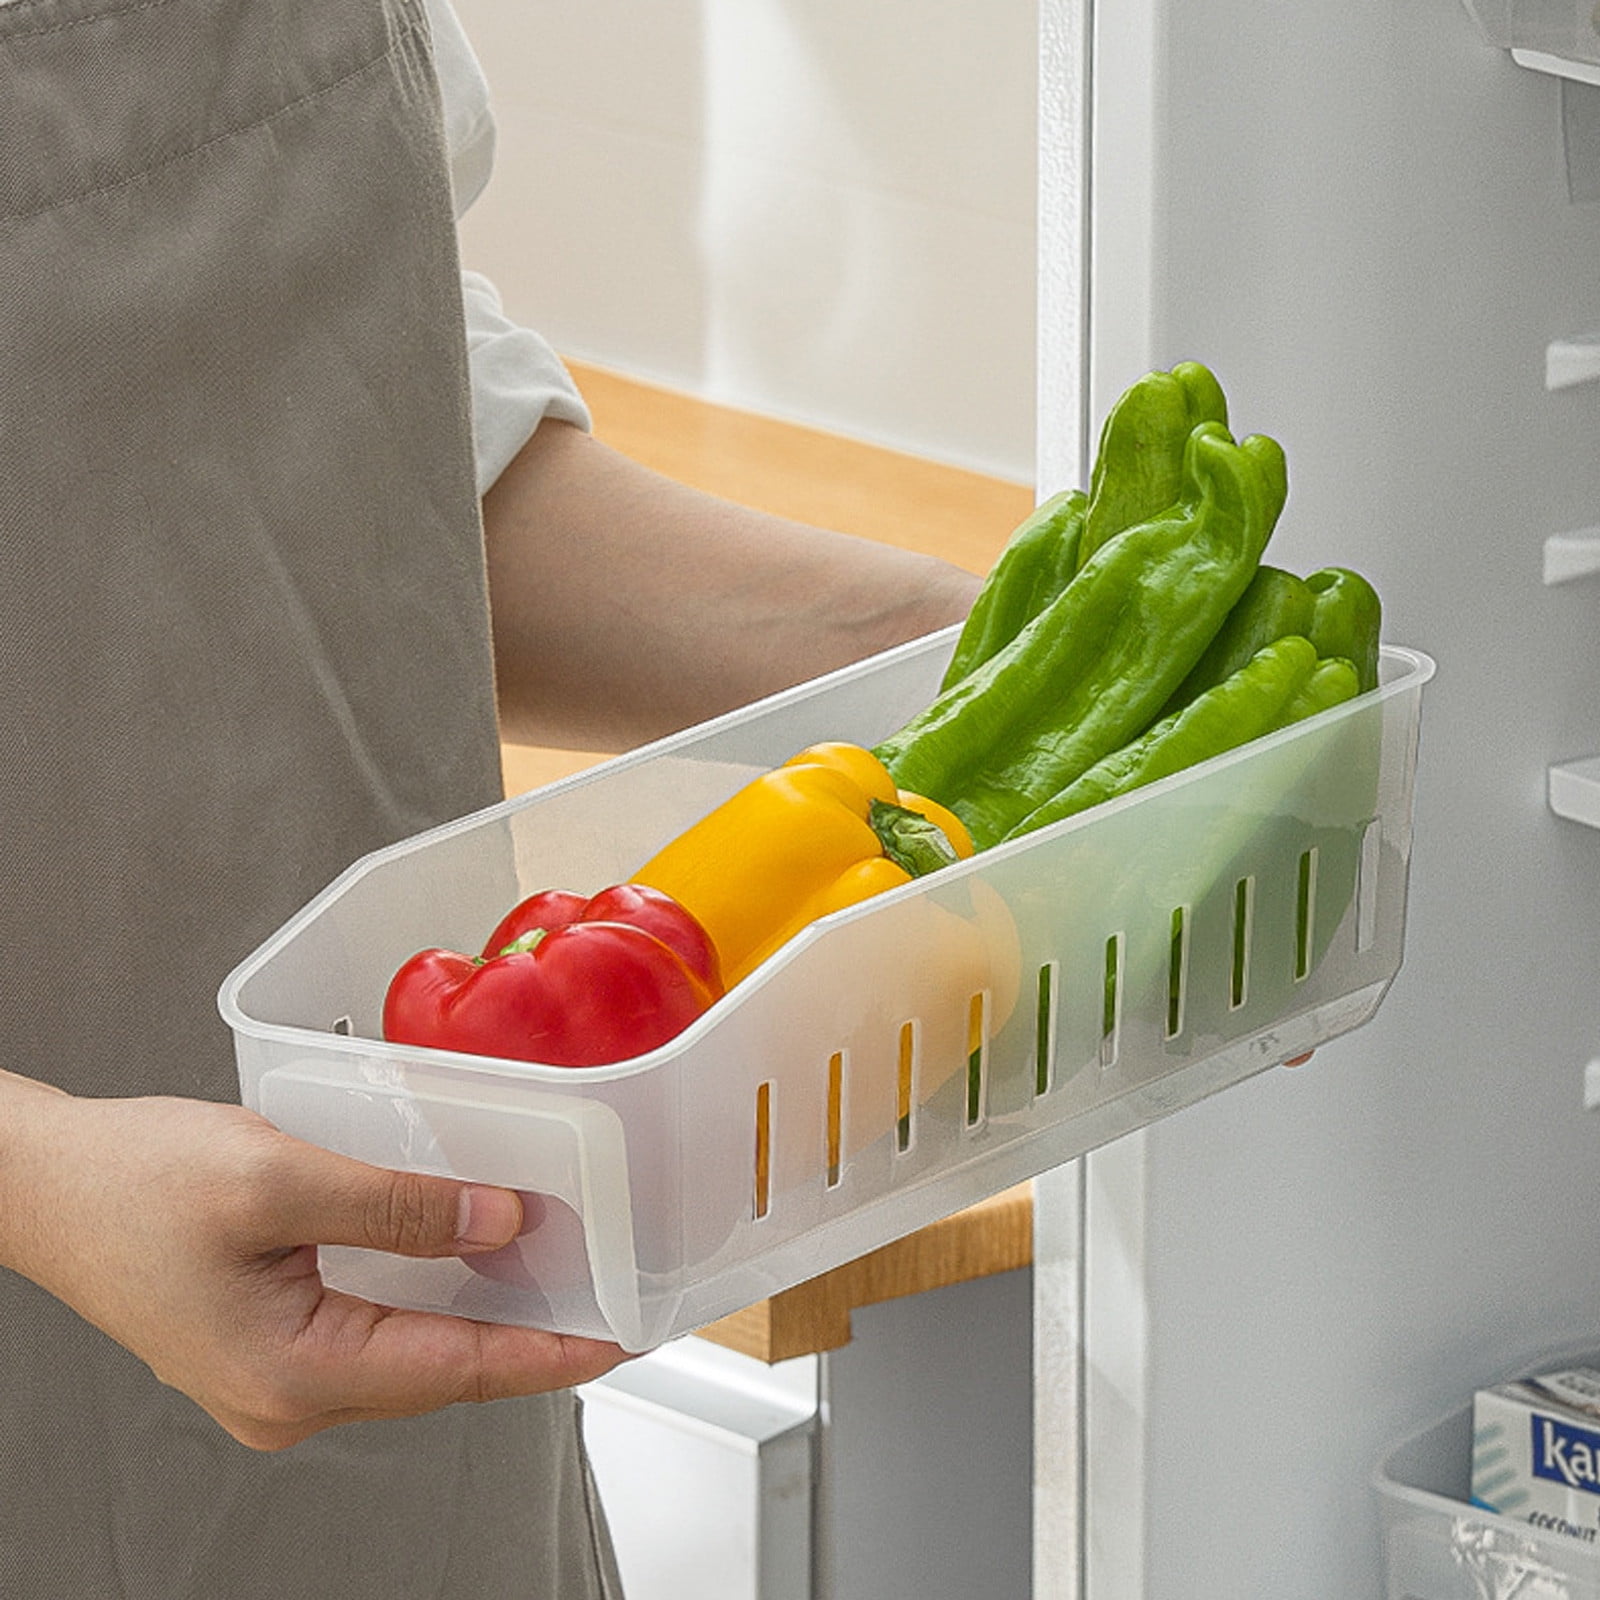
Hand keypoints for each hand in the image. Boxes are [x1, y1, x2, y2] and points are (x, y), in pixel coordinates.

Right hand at [0, 1074, 628, 1449]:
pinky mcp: (268, 1346)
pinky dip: (429, 1302)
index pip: (455, 1372)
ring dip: (480, 1318)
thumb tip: (498, 1223)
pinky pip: (374, 1333)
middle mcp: (287, 1397)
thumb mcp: (279, 1179)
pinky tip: (467, 1266)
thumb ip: (398, 1206)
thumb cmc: (133, 1183)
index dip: (546, 1353)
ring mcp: (274, 1380)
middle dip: (524, 1336)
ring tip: (555, 1282)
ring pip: (409, 1353)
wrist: (45, 1185)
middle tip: (603, 1298)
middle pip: (439, 1371)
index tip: (616, 1338)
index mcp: (292, 1375)